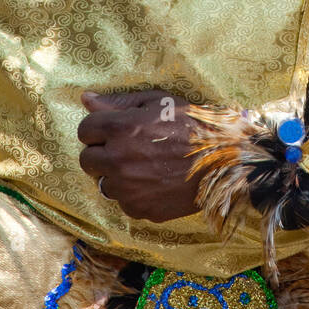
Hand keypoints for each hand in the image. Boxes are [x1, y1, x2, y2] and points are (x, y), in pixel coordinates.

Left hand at [77, 89, 200, 222]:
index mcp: (120, 128)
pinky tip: (153, 181)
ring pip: (103, 183)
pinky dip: (133, 193)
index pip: (85, 130)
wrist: (223, 159)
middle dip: (102, 152)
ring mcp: (128, 188)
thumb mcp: (158, 102)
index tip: (113, 129)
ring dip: (116, 175)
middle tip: (127, 148)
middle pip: (87, 159)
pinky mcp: (140, 209)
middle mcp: (118, 160)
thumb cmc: (192, 125)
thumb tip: (85, 99)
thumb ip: (119, 102)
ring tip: (142, 165)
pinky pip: (123, 202)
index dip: (98, 128)